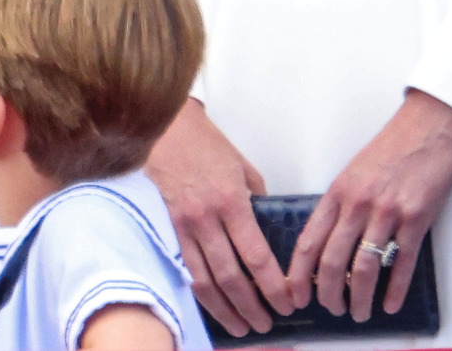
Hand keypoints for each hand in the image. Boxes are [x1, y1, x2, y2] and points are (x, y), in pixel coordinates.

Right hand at [144, 99, 293, 336]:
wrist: (163, 126)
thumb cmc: (206, 143)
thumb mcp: (242, 167)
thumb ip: (255, 199)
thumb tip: (264, 226)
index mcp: (231, 201)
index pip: (256, 256)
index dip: (274, 285)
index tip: (288, 302)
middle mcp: (206, 218)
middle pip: (230, 276)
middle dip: (252, 306)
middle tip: (267, 324)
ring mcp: (183, 224)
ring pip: (203, 279)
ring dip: (224, 308)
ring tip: (240, 326)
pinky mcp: (167, 226)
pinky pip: (185, 266)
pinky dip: (199, 291)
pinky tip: (211, 304)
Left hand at [285, 89, 451, 320]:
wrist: (427, 129)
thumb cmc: (389, 150)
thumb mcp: (352, 175)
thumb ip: (339, 205)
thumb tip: (327, 239)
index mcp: (336, 194)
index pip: (308, 241)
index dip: (298, 272)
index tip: (293, 292)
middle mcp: (357, 205)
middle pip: (332, 259)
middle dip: (327, 291)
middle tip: (330, 309)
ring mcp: (387, 213)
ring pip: (365, 265)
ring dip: (360, 295)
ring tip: (359, 312)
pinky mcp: (417, 218)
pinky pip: (402, 261)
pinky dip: (395, 288)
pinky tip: (389, 303)